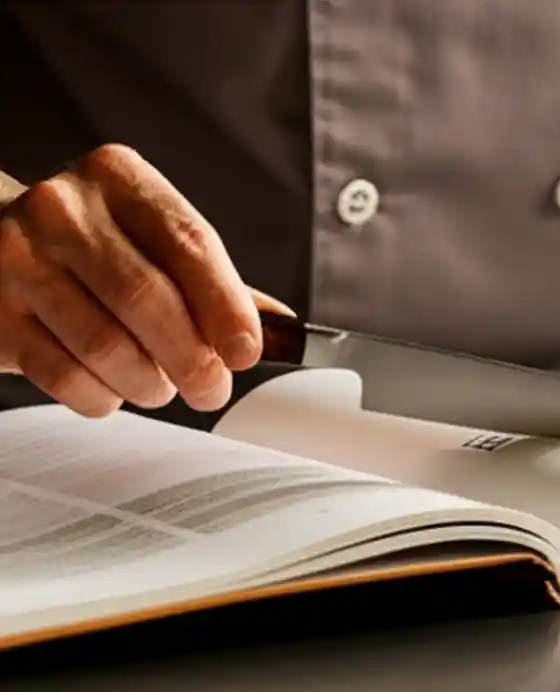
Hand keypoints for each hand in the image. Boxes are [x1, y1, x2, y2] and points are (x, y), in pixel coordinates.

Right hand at [0, 144, 279, 416]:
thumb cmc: (98, 245)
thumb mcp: (156, 239)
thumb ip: (214, 281)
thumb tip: (282, 331)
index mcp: (119, 178)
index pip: (189, 244)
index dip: (225, 306)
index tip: (246, 352)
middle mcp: (63, 209)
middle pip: (146, 298)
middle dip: (192, 359)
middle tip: (211, 388)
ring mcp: (17, 258)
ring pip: (105, 345)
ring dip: (148, 382)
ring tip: (161, 387)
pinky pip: (62, 374)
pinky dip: (102, 395)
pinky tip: (114, 389)